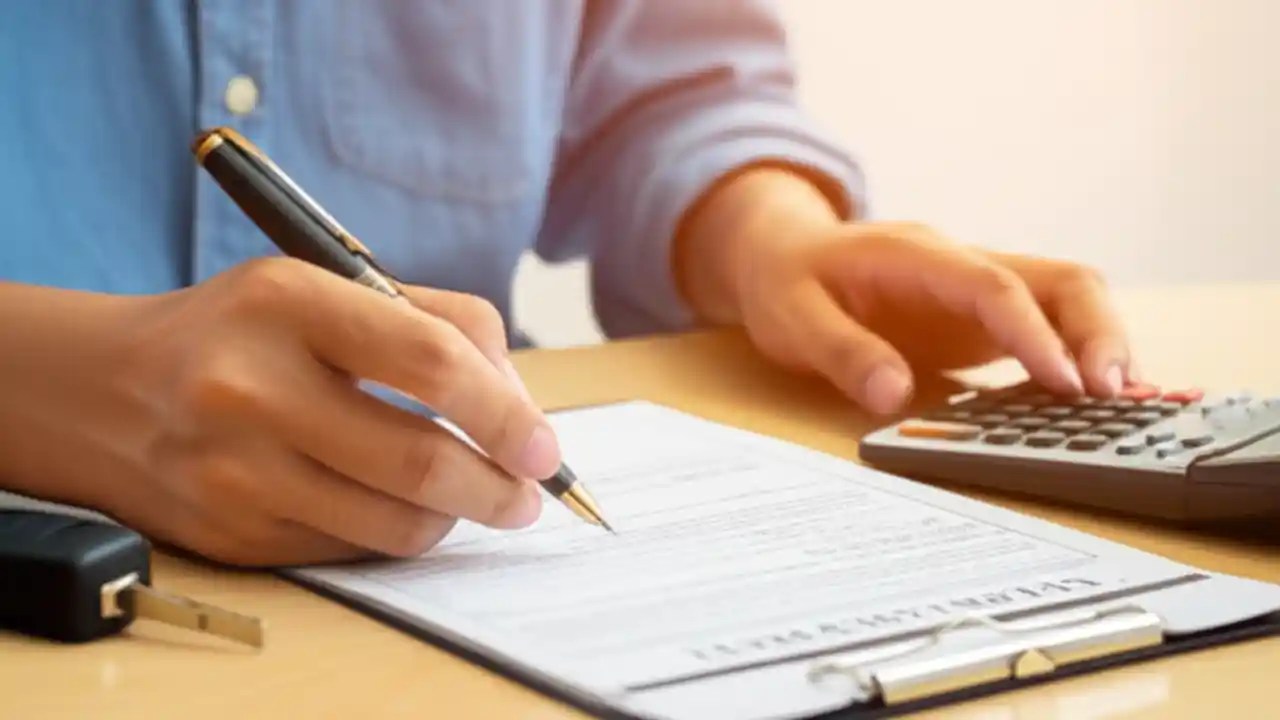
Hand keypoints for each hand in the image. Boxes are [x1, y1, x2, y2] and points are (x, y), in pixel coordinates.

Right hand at [0, 259, 558, 565]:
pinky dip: (396, 534)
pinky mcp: (229, 534)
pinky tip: (397, 508)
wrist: (104, 389)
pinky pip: (352, 550)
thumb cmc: (245, 331)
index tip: (544, 446)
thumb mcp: (326, 287)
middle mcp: (251, 388)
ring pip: (396, 524)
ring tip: (471, 498)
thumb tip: (519, 408)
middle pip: (421, 462)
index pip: (432, 361)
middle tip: (528, 492)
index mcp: (287, 303)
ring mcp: (234, 471)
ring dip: (456, 518)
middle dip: (499, 487)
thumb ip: (436, 324)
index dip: (506, 412)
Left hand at [675, 168, 1133, 414]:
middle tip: (1121, 397)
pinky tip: (1097, 404)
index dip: (1035, 334)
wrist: (782, 253)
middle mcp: (962, 266)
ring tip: (1128, 406)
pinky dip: (1079, 362)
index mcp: (917, 255)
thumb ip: (841, 352)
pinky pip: (1049, 332)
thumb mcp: (791, 318)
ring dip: (1101, 348)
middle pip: (1060, 282)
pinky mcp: (981, 321)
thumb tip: (893, 395)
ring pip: (1066, 302)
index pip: (994, 286)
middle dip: (1099, 334)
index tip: (1068, 383)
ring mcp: (978, 292)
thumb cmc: (786, 280)